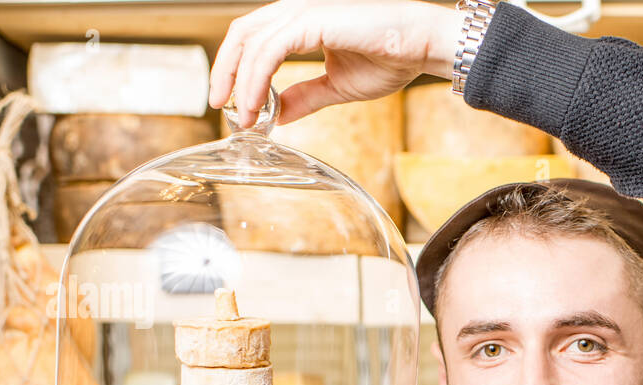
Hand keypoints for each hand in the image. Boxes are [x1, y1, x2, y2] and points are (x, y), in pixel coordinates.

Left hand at [209, 0, 464, 127]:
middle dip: (224, 71)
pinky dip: (256, 80)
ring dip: (239, 83)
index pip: (254, 37)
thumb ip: (305, 97)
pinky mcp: (311, 20)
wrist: (422, 45)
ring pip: (250, 42)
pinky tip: (256, 105)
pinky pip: (269, 52)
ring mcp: (303, 11)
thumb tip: (278, 115)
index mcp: (301, 21)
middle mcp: (297, 9)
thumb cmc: (392, 58)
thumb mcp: (337, 86)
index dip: (236, 68)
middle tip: (221, 106)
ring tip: (242, 116)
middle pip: (242, 33)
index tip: (233, 103)